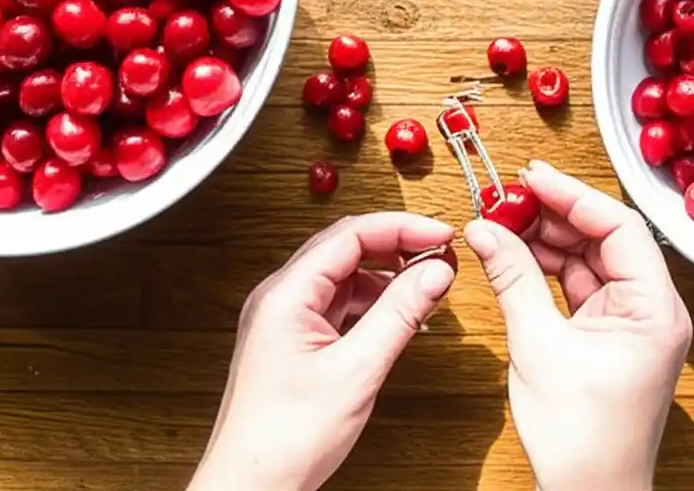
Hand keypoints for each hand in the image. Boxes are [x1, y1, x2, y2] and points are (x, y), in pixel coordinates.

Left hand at [190, 213, 457, 490]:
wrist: (251, 486)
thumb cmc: (284, 438)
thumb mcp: (357, 371)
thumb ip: (400, 315)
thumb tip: (435, 272)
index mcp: (285, 295)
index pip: (350, 234)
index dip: (402, 227)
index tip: (441, 234)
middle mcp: (280, 299)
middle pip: (346, 248)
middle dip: (397, 246)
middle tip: (441, 255)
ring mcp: (286, 320)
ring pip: (345, 276)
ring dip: (388, 276)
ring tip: (427, 287)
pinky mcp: (295, 341)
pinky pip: (339, 305)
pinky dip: (374, 304)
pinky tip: (400, 317)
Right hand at [463, 161, 692, 490]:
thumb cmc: (582, 439)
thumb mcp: (537, 346)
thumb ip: (512, 279)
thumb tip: (486, 231)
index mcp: (656, 309)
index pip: (620, 227)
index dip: (573, 195)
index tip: (531, 176)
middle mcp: (653, 311)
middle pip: (606, 238)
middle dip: (555, 215)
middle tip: (507, 198)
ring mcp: (633, 324)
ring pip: (591, 260)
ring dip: (548, 241)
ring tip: (502, 224)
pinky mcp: (612, 337)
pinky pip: (581, 287)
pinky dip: (548, 271)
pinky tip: (514, 257)